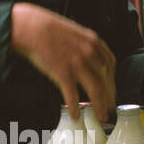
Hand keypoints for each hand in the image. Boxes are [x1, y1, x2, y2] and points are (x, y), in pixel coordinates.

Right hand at [10, 2, 117, 122]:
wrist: (31, 27)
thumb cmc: (47, 28)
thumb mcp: (74, 32)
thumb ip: (83, 45)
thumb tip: (86, 59)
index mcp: (93, 41)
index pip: (110, 64)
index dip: (112, 79)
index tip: (111, 89)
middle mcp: (89, 53)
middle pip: (106, 80)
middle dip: (110, 97)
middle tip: (110, 109)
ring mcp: (77, 64)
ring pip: (96, 90)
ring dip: (101, 106)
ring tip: (102, 117)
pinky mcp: (63, 73)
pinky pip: (73, 95)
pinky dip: (75, 107)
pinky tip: (75, 115)